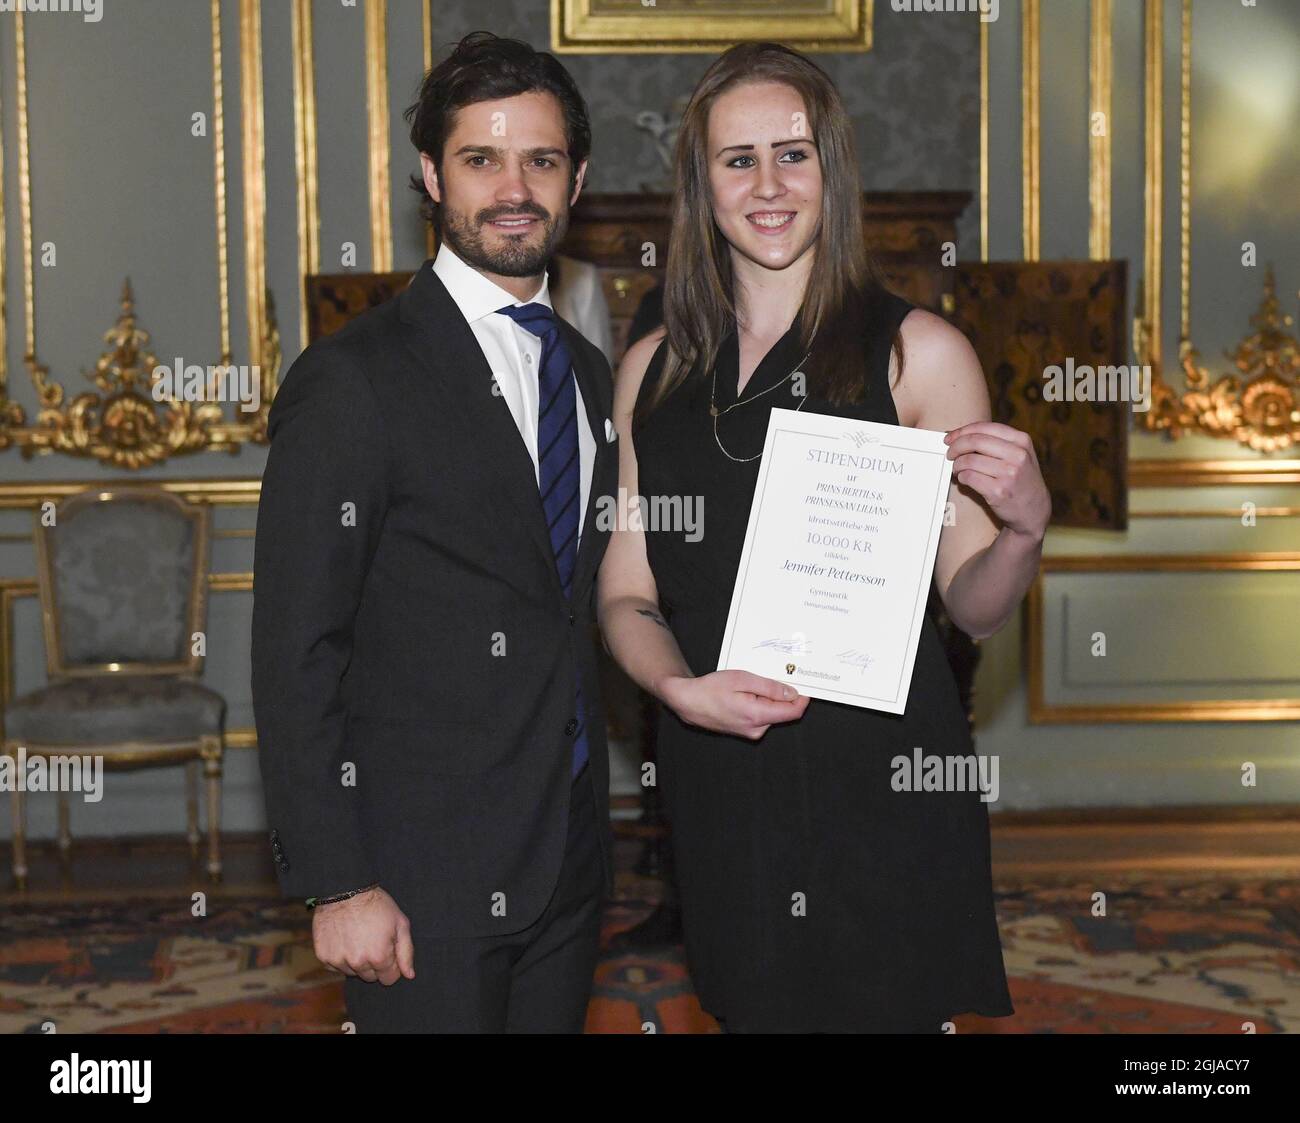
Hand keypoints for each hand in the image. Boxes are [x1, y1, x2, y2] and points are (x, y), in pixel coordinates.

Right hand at [311, 886, 414, 985]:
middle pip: (370, 977)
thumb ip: (406, 952)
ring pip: (352, 972)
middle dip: (374, 964)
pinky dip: (340, 956)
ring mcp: (338, 961)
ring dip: (356, 961)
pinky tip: (344, 938)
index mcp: (379, 957)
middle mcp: (357, 963)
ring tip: (358, 937)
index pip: (389, 979)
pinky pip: (335, 966)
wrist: (345, 889)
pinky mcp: (323, 956)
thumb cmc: (376, 905)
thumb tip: (409, 975)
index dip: (391, 966)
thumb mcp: (400, 923)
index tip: (388, 950)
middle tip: (372, 940)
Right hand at [661, 670, 809, 739]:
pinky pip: (761, 715)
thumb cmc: (710, 689)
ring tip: (746, 687)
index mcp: (757, 715)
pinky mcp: (746, 730)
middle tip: (765, 679)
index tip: (803, 685)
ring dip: (767, 698)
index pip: (793, 712)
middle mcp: (756, 729)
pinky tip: (742, 695)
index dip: (802, 698)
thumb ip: (770, 687)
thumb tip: (792, 693)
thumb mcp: (742, 679)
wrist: (688, 702)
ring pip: (772, 713)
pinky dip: (758, 703)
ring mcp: (751, 732)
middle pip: (783, 712)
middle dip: (780, 695)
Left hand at [943, 422, 1050, 540]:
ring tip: (958, 469)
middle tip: (949, 454)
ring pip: (969, 460)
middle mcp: (1018, 455)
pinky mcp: (999, 491)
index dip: (962, 431)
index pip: (984, 427)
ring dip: (957, 465)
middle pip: (974, 441)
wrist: (1034, 510)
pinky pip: (969, 477)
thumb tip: (958, 435)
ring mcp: (1009, 474)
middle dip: (955, 446)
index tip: (949, 438)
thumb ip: (995, 441)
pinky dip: (961, 477)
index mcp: (1022, 440)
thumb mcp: (1019, 453)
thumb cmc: (1020, 478)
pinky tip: (964, 479)